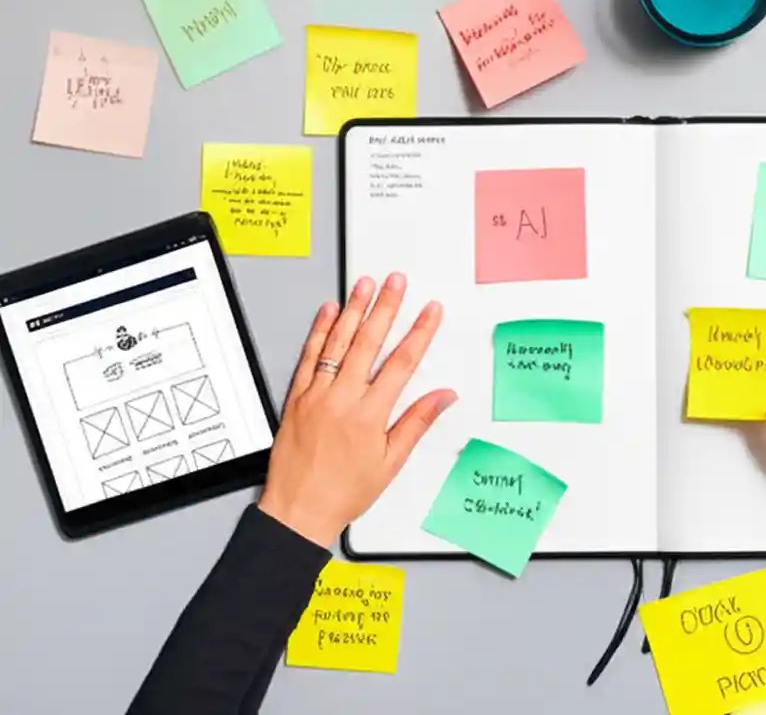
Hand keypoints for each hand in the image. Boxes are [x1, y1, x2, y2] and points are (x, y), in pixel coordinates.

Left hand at [258, 273, 456, 546]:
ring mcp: (316, 395)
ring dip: (354, 310)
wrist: (297, 510)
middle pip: (369, 342)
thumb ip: (417, 422)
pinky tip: (329, 311)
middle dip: (387, 307)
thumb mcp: (390, 462)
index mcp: (370, 415)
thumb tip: (443, 397)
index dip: (420, 332)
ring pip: (338, 343)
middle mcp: (342, 399)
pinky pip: (309, 356)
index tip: (431, 312)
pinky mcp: (296, 397)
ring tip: (365, 284)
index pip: (402, 363)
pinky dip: (319, 331)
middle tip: (397, 282)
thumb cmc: (343, 492)